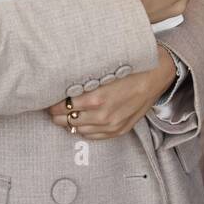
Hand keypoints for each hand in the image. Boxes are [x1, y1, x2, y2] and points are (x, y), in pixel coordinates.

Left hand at [47, 47, 176, 140]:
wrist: (156, 75)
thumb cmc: (130, 67)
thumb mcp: (104, 68)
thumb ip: (83, 76)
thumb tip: (62, 77)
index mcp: (96, 98)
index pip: (62, 106)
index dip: (52, 102)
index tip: (48, 96)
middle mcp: (102, 115)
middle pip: (66, 120)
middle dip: (56, 113)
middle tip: (52, 105)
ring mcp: (111, 125)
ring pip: (78, 129)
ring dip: (68, 122)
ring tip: (63, 112)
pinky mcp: (119, 130)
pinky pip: (93, 136)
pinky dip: (83, 130)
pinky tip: (80, 121)